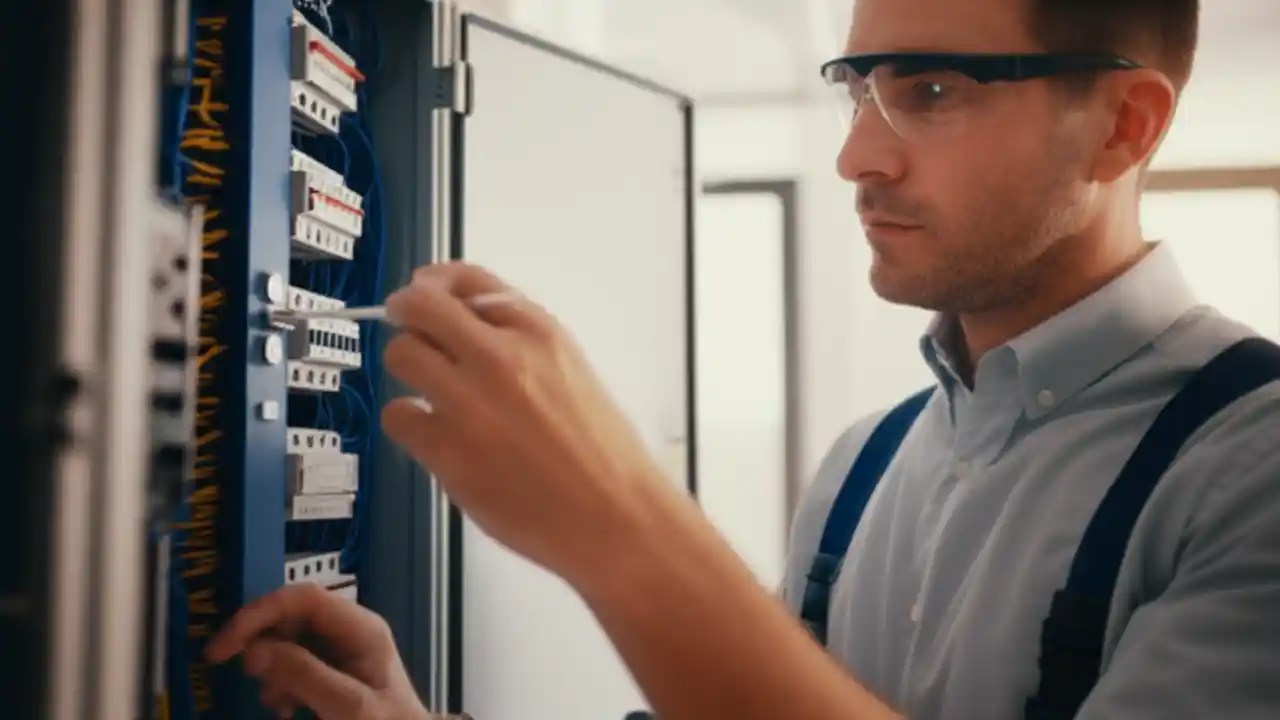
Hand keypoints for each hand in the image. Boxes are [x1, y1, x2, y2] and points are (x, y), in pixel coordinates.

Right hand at [205, 583, 429, 719]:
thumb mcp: (348, 707)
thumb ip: (304, 675)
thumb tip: (255, 650)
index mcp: (361, 628)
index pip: (303, 598)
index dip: (258, 614)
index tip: (224, 647)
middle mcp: (349, 631)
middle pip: (291, 617)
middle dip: (263, 646)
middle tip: (248, 678)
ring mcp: (340, 651)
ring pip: (286, 642)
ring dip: (271, 672)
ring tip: (279, 706)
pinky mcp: (330, 672)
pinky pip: (292, 665)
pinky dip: (279, 686)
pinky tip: (285, 710)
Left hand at [380, 263, 674, 586]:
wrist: (614, 517)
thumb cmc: (603, 454)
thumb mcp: (573, 372)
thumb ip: (522, 343)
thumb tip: (466, 324)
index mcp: (539, 333)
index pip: (468, 280)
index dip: (435, 282)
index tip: (424, 289)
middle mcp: (501, 358)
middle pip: (420, 307)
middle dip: (405, 313)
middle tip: (404, 327)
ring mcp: (469, 403)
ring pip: (400, 355)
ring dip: (408, 370)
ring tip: (429, 391)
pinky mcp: (447, 451)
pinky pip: (398, 416)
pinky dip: (409, 423)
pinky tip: (435, 435)